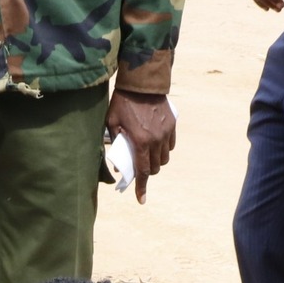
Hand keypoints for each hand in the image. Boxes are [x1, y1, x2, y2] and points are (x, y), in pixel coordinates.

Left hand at [105, 88, 175, 202]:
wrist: (142, 82)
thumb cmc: (122, 102)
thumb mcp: (111, 122)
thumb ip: (115, 143)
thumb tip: (118, 163)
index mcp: (140, 142)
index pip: (142, 171)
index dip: (141, 188)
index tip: (141, 200)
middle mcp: (155, 140)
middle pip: (155, 167)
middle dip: (147, 170)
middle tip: (140, 165)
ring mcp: (166, 132)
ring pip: (164, 158)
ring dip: (156, 161)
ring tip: (148, 154)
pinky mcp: (172, 125)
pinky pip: (170, 145)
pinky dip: (164, 149)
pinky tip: (156, 143)